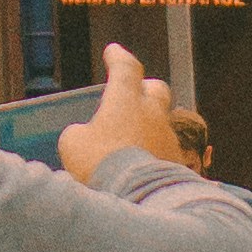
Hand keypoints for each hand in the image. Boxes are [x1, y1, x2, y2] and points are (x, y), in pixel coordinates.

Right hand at [60, 45, 187, 183]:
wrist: (141, 200)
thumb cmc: (101, 163)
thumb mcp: (73, 144)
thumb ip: (80, 133)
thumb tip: (85, 136)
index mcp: (126, 99)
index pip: (126, 67)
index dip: (118, 58)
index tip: (113, 52)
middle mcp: (152, 114)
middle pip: (157, 89)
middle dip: (146, 88)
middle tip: (135, 93)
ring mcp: (168, 139)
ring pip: (162, 123)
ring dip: (150, 127)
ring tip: (134, 140)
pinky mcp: (178, 165)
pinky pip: (166, 152)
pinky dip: (155, 154)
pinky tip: (143, 167)